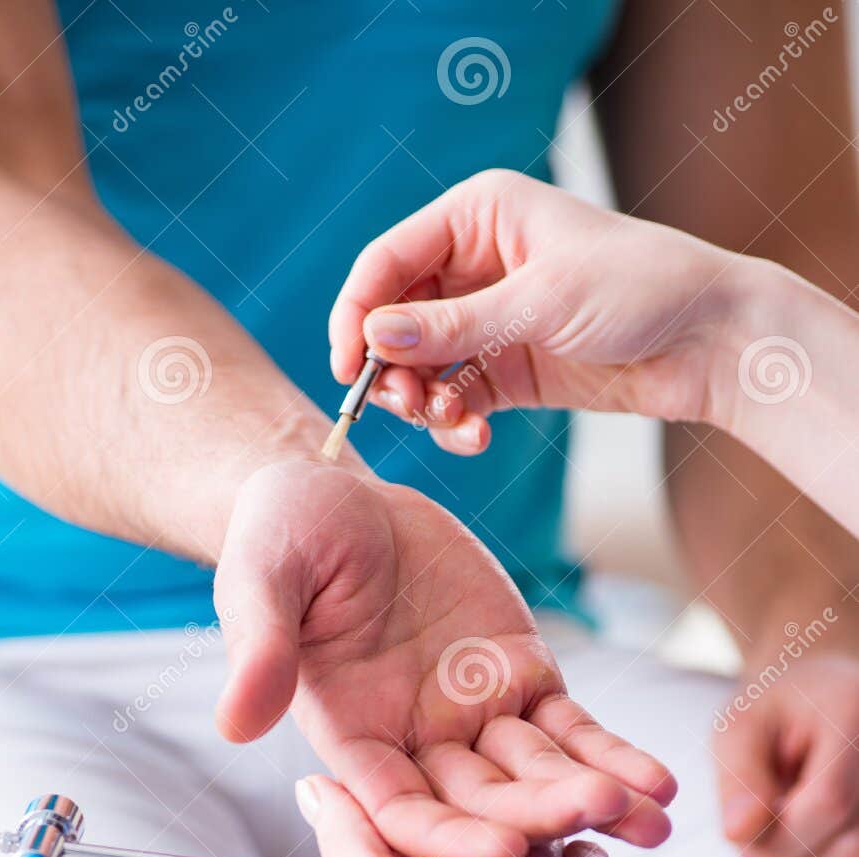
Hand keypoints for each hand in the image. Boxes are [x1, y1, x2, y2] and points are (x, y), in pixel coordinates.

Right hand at [214, 460, 674, 856]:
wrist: (339, 499)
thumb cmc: (284, 537)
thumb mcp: (261, 580)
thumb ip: (258, 649)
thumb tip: (234, 722)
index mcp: (351, 743)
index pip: (401, 811)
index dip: (449, 837)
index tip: (499, 848)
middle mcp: (415, 747)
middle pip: (482, 803)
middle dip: (539, 816)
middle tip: (596, 817)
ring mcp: (472, 719)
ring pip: (538, 775)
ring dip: (592, 799)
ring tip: (650, 819)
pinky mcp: (520, 680)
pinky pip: (572, 729)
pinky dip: (612, 754)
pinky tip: (655, 780)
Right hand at [328, 171, 743, 454]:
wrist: (710, 340)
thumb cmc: (639, 289)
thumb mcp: (539, 303)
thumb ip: (453, 325)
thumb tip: (374, 339)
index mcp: (478, 215)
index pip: (387, 262)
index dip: (357, 314)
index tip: (348, 369)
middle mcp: (475, 263)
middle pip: (395, 319)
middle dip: (392, 368)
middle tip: (402, 406)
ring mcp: (489, 319)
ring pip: (421, 365)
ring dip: (423, 401)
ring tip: (450, 423)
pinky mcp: (508, 369)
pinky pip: (456, 398)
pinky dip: (455, 422)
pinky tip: (473, 438)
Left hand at [716, 652, 858, 856]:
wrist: (816, 701)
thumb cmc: (775, 712)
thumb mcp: (739, 728)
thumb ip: (738, 780)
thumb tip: (738, 834)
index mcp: (854, 715)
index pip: (829, 802)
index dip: (777, 834)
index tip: (742, 830)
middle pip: (846, 846)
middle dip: (785, 849)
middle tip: (762, 812)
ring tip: (789, 815)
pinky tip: (812, 828)